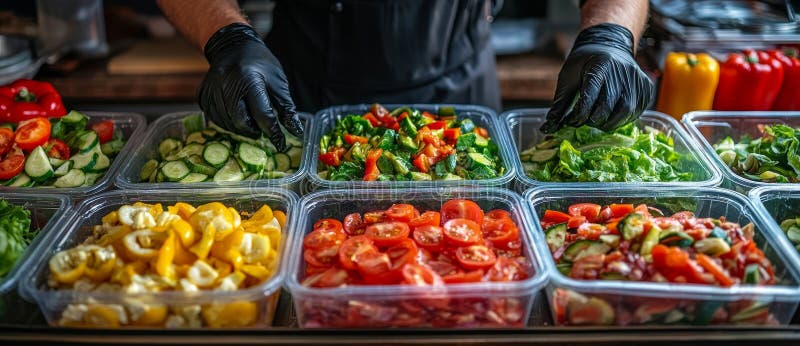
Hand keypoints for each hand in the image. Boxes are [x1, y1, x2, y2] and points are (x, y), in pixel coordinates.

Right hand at [199, 23, 302, 150]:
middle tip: (262, 131)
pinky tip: (236, 115)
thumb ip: (286, 108)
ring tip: (250, 121)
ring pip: (227, 123)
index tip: (281, 144)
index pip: (262, 114)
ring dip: (241, 128)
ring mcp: (212, 89)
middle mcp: (227, 83)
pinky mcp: (203, 95)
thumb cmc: (260, 64)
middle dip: (254, 131)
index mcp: (250, 78)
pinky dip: (228, 123)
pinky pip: (215, 118)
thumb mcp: (278, 82)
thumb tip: (296, 132)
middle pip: (240, 121)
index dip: (273, 132)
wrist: (232, 45)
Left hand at [541, 23, 654, 132]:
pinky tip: (612, 115)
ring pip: (625, 112)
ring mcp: (637, 79)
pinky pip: (636, 111)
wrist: (609, 45)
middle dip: (593, 120)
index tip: (573, 120)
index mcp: (600, 65)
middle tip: (585, 120)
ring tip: (598, 120)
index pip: (590, 97)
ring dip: (609, 123)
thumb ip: (560, 103)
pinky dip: (623, 119)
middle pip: (608, 107)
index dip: (580, 114)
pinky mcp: (646, 88)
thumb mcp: (568, 77)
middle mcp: (622, 71)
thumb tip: (548, 126)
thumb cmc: (585, 62)